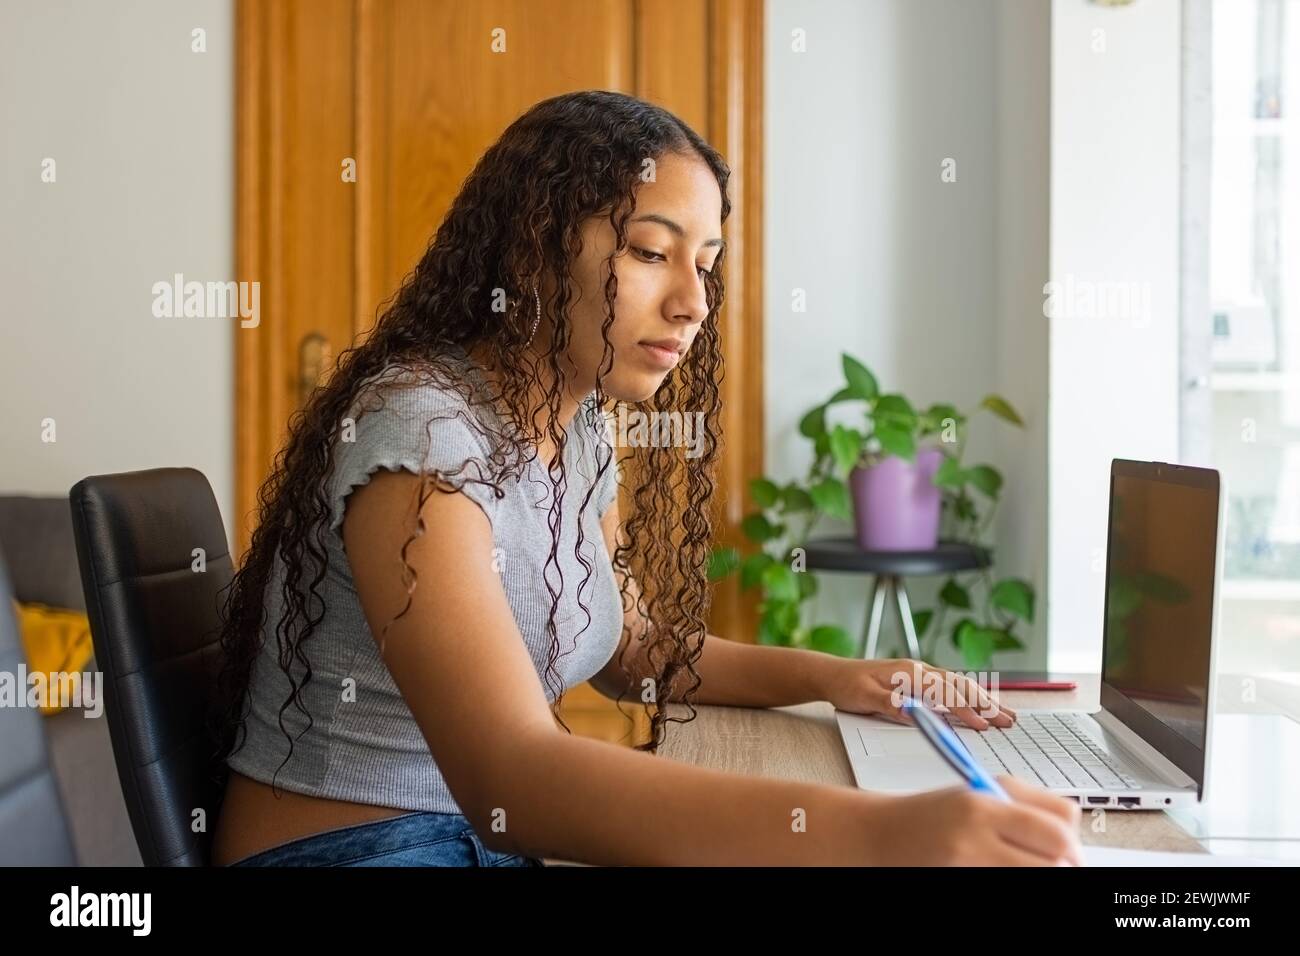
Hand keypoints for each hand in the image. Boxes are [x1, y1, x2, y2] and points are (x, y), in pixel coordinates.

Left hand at [820, 657, 1015, 729]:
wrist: (832, 673)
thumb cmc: (846, 686)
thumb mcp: (863, 697)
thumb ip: (889, 704)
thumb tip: (913, 712)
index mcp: (908, 673)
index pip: (945, 693)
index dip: (965, 710)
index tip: (983, 725)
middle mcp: (918, 670)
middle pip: (959, 686)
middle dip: (986, 703)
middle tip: (1009, 720)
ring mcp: (919, 673)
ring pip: (958, 684)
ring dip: (982, 698)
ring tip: (1005, 713)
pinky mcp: (917, 680)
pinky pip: (949, 686)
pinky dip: (968, 695)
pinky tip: (979, 704)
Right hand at [857, 776, 1083, 865]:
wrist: (880, 834)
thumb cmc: (932, 816)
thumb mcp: (977, 794)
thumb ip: (1024, 807)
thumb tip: (1071, 840)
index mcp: (988, 798)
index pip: (1060, 825)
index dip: (1072, 845)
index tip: (1069, 854)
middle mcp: (978, 827)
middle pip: (1055, 858)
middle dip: (1062, 868)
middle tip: (1053, 868)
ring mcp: (967, 857)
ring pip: (1037, 876)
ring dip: (1039, 876)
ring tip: (1023, 869)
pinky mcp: (959, 876)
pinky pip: (1011, 886)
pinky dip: (1016, 884)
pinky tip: (1001, 874)